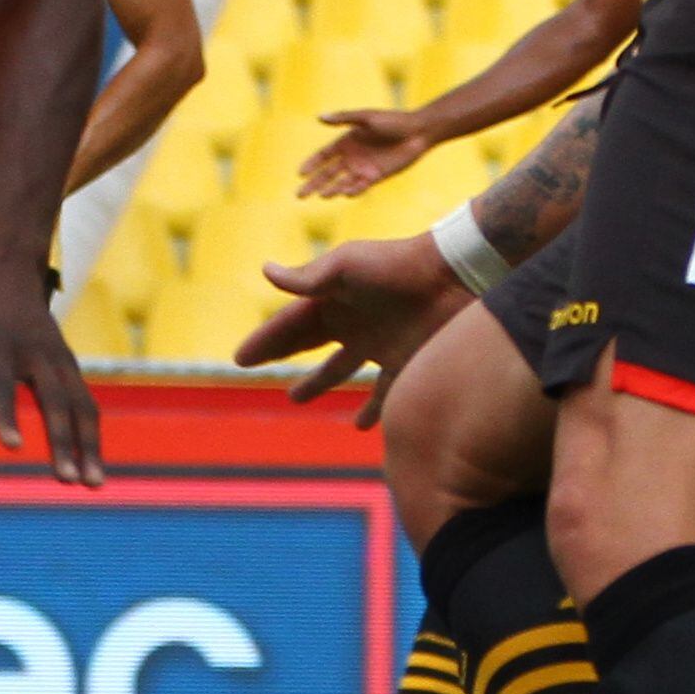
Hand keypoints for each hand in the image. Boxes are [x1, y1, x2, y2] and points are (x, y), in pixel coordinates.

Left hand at [0, 240, 103, 486]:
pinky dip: (91, 430)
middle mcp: (35, 351)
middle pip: (56, 400)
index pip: (2, 384)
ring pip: (81, 403)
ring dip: (89, 444)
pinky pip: (85, 399)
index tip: (12, 448)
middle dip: (64, 442)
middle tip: (68, 481)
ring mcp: (57, 355)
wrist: (8, 262)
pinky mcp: (68, 361)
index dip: (6, 415)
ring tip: (92, 484)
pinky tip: (93, 461)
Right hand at [231, 232, 474, 428]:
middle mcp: (354, 323)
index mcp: (335, 299)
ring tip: (295, 398)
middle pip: (309, 343)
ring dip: (318, 383)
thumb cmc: (396, 267)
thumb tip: (265, 271)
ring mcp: (380, 345)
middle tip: (251, 369)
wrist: (454, 277)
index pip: (292, 323)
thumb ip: (308, 278)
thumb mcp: (346, 267)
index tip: (240, 359)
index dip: (266, 340)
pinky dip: (372, 410)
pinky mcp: (407, 364)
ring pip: (341, 369)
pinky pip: (383, 393)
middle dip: (281, 354)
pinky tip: (359, 426)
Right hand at [298, 109, 428, 198]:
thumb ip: (343, 119)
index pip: (323, 156)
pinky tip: (344, 193)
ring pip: (342, 183)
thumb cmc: (393, 120)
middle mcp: (351, 157)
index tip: (299, 174)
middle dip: (313, 184)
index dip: (311, 165)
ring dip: (331, 190)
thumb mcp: (366, 117)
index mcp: (346, 141)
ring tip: (322, 196)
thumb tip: (319, 117)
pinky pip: (360, 187)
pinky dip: (352, 191)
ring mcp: (363, 168)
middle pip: (327, 174)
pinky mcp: (376, 177)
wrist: (418, 132)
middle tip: (299, 195)